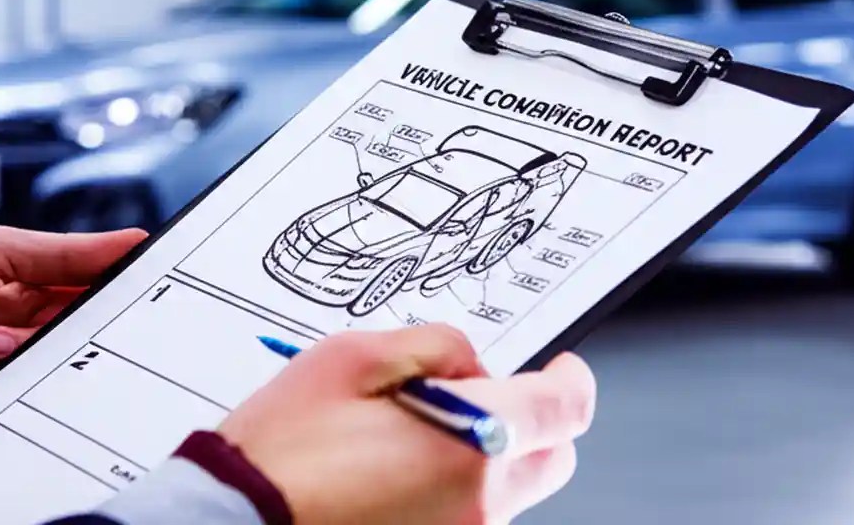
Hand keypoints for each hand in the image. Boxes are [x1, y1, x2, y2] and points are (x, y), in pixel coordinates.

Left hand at [0, 225, 145, 453]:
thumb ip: (66, 251)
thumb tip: (134, 239)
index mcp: (51, 289)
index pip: (112, 287)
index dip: (133, 283)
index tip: (148, 278)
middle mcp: (51, 332)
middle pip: (105, 330)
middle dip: (87, 319)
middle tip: (51, 311)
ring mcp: (37, 373)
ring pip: (81, 367)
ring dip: (39, 348)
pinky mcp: (21, 411)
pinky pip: (55, 405)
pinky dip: (37, 388)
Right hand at [219, 325, 595, 524]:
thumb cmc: (282, 449)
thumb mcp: (353, 357)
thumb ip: (433, 346)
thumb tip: (470, 364)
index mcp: (471, 441)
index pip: (564, 409)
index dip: (571, 380)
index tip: (562, 369)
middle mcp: (478, 503)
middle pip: (551, 459)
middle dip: (535, 423)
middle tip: (485, 399)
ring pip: (507, 493)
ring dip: (485, 458)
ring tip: (410, 438)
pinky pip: (467, 520)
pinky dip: (452, 494)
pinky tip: (394, 477)